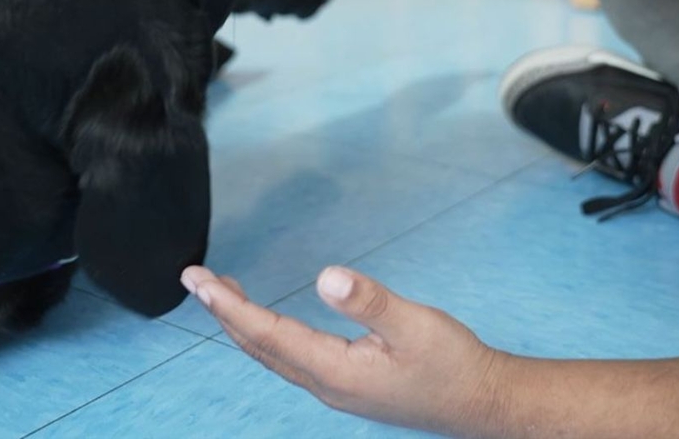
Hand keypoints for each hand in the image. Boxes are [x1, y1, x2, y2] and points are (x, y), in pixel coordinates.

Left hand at [182, 265, 507, 436]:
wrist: (482, 402)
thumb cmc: (454, 366)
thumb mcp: (416, 325)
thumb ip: (370, 301)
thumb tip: (327, 277)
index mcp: (335, 371)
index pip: (267, 334)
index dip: (229, 306)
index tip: (199, 282)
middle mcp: (327, 385)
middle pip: (260, 347)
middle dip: (225, 313)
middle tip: (196, 281)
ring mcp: (336, 389)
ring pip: (274, 356)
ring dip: (244, 325)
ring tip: (223, 296)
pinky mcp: (348, 386)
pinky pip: (293, 360)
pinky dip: (269, 337)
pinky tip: (272, 324)